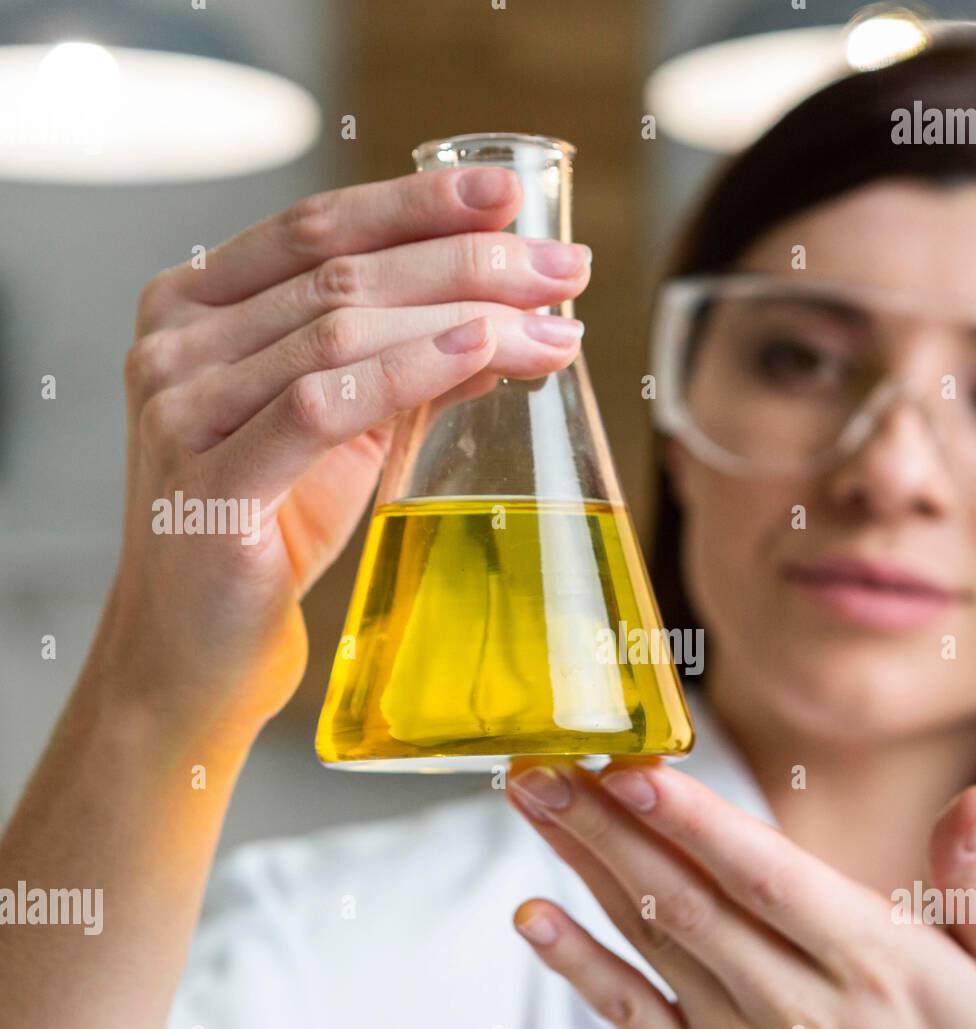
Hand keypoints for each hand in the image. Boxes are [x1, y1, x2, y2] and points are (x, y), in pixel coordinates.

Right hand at [98, 166, 590, 739]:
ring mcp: (182, 409)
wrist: (198, 653)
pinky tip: (481, 353)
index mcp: (195, 306)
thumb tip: (505, 319)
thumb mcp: (342, 433)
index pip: (318, 226)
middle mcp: (175, 342)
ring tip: (555, 324)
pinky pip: (323, 406)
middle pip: (343, 270)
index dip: (420, 201)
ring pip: (341, 328)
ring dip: (467, 315)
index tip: (512, 195)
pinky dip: (410, 370)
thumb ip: (404, 368)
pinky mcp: (209, 484)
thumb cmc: (266, 536)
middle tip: (567, 270)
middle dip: (472, 262)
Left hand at [506, 761, 975, 1028]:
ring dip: (585, 868)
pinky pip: (633, 1019)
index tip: (634, 769)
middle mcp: (799, 1006)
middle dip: (609, 828)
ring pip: (652, 943)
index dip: (698, 825)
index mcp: (874, 962)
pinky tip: (532, 916)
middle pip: (687, 903)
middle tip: (547, 766)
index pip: (769, 881)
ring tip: (535, 801)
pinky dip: (579, 967)